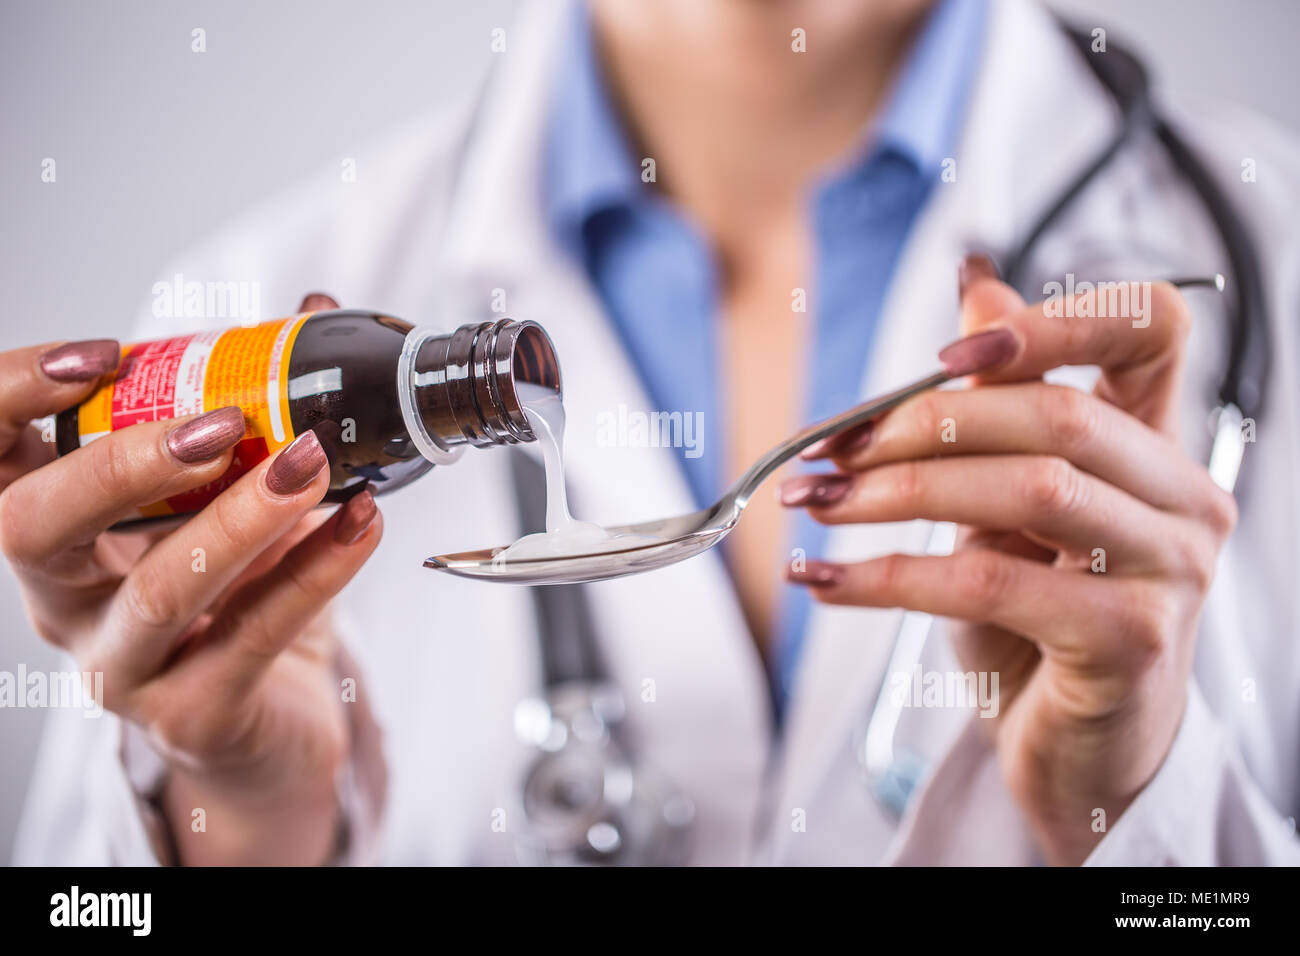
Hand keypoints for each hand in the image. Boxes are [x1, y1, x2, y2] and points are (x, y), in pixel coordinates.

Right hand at [0, 293, 381, 864]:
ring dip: (243, 518)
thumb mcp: (237, 495)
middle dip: (122, 463)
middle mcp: (65, 600)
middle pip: (35, 526)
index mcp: (57, 531)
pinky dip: (314, 574)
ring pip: (160, 590)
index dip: (15, 397)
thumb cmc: (240, 592)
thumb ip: (259, 408)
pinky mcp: (192, 716)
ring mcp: (122, 666)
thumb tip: (315, 309)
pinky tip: (362, 525)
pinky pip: (250, 639)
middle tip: (220, 423)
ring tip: (313, 463)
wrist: (276, 715)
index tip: (104, 353)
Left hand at [782, 257, 1236, 864]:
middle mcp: (1182, 497)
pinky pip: (990, 583)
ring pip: (1025, 489)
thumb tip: (974, 277)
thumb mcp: (1009, 504)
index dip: (1055, 318)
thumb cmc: (1036, 621)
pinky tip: (824, 579)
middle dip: (920, 424)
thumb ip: (999, 404)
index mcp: (1156, 444)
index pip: (1151, 329)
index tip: (945, 350)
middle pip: (1056, 414)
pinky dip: (890, 577)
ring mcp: (1168, 569)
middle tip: (829, 450)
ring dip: (896, 492)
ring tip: (817, 504)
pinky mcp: (1129, 640)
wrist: (1070, 746)